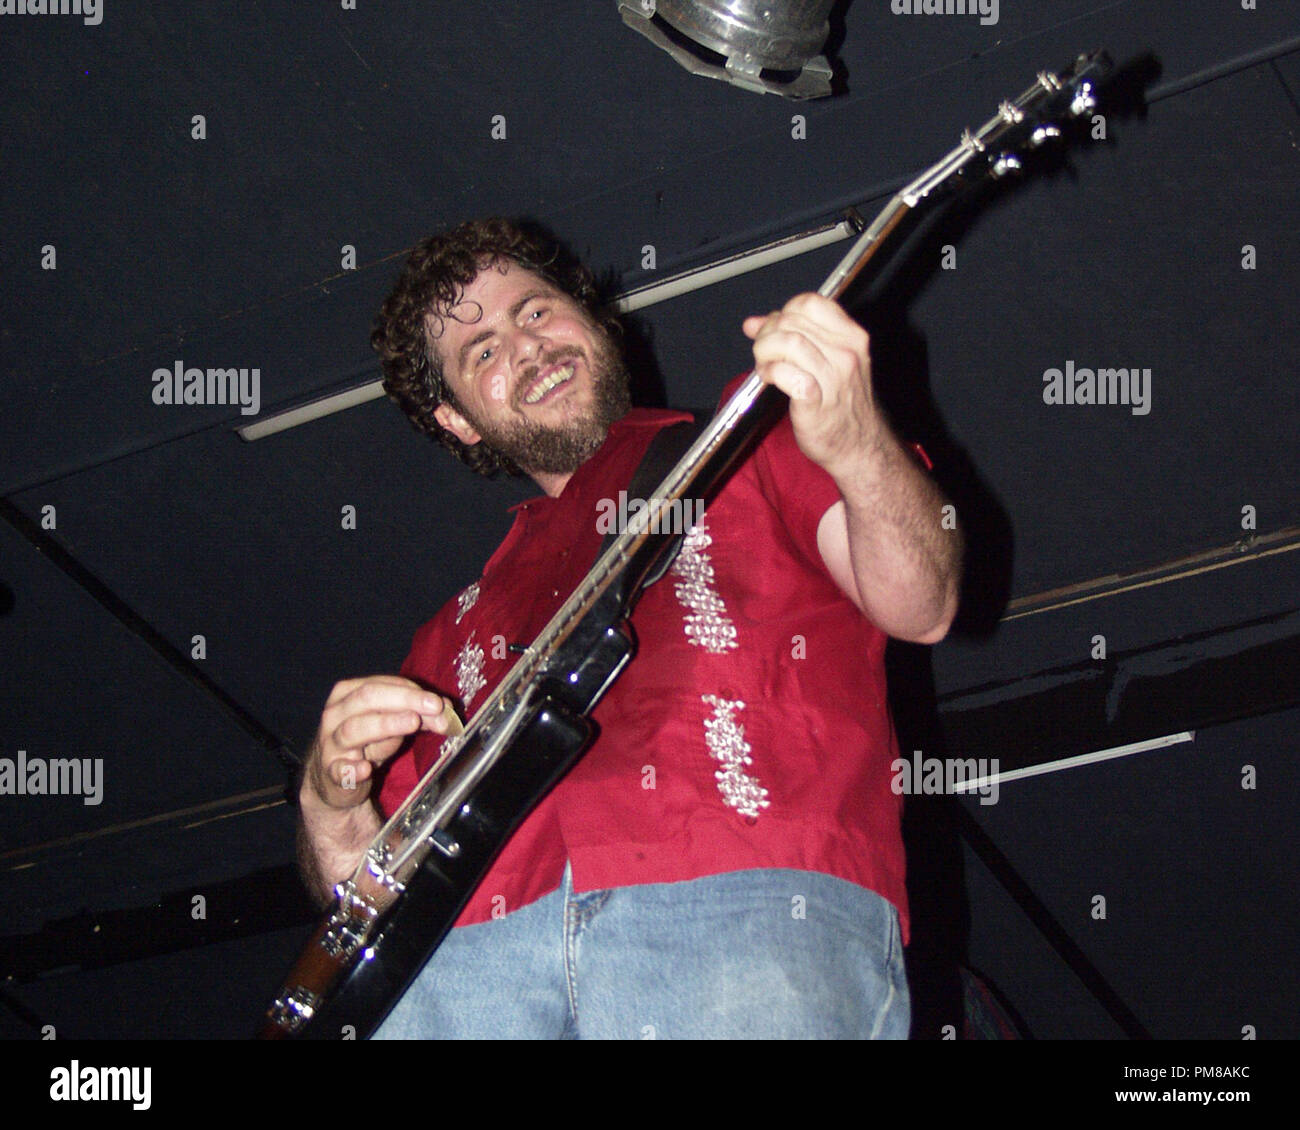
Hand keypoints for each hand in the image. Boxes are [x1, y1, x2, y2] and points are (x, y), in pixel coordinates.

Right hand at [303, 675, 456, 811]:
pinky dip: (351, 769)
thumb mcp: (391, 724)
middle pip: (367, 698)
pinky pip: (339, 770)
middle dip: (405, 700)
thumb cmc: (366, 744)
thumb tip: (445, 708)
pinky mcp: (332, 774)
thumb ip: (417, 713)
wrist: (337, 782)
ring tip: (413, 722)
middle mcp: (335, 715)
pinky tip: (365, 769)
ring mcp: (331, 744)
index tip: (438, 702)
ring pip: (354, 729)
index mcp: (347, 694)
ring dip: (386, 724)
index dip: (412, 691)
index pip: (380, 684)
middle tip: (434, 707)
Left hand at [743, 293, 885, 478]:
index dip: (784, 312)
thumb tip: (753, 323)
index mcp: (852, 336)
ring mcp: (833, 377)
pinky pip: (785, 373)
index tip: (776, 330)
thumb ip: (793, 337)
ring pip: (788, 342)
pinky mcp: (816, 401)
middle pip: (792, 321)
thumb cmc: (841, 405)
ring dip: (765, 351)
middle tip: (763, 351)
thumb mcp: (826, 362)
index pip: (810, 303)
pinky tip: (768, 379)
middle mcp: (846, 353)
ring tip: (764, 365)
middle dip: (768, 333)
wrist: (859, 447)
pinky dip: (770, 372)